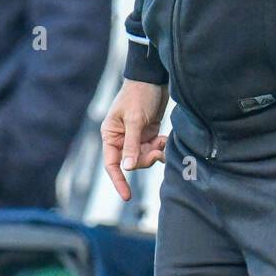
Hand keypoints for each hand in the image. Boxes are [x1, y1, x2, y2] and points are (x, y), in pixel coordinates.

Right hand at [101, 78, 168, 200]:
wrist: (153, 78)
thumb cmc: (139, 95)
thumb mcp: (134, 119)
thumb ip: (132, 144)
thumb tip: (128, 168)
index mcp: (110, 134)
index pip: (111, 164)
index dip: (118, 181)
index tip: (127, 197)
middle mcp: (121, 138)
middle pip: (131, 162)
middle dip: (145, 160)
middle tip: (157, 151)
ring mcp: (135, 136)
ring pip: (144, 157)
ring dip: (155, 153)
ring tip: (163, 141)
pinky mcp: (148, 133)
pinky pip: (153, 149)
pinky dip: (160, 147)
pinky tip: (165, 138)